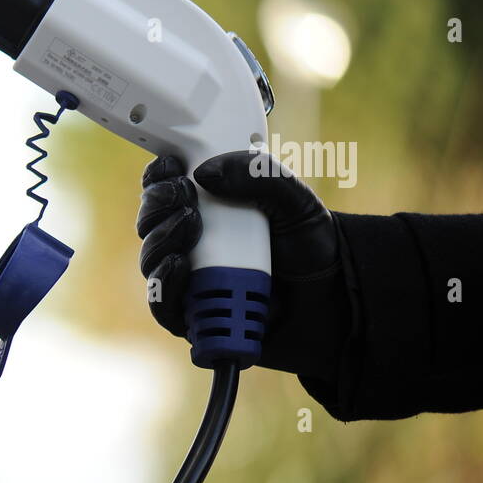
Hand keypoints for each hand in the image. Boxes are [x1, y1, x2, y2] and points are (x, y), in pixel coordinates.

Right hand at [136, 150, 350, 378]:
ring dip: (162, 239)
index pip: (166, 189)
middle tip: (185, 196)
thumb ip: (260, 174)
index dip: (159, 176)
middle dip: (159, 204)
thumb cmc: (311, 250)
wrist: (333, 302)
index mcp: (208, 209)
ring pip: (150, 260)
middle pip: (150, 222)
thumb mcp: (295, 200)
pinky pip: (161, 303)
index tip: (170, 165)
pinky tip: (179, 264)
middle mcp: (190, 243)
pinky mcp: (189, 318)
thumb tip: (206, 172)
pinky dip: (164, 282)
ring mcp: (188, 281)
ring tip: (190, 227)